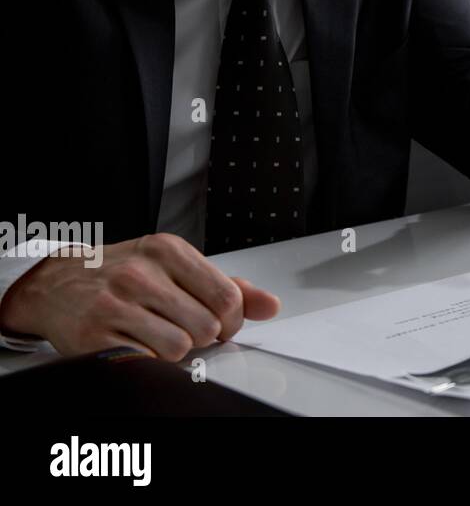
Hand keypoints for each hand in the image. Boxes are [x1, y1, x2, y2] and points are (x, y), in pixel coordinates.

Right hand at [0, 234, 279, 359]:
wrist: (56, 283)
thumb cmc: (122, 273)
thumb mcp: (175, 266)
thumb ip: (226, 284)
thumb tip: (270, 305)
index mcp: (168, 251)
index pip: (227, 295)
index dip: (233, 319)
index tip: (223, 323)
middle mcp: (141, 273)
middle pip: (207, 325)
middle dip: (205, 336)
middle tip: (189, 330)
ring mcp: (115, 304)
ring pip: (180, 347)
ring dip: (176, 350)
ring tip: (160, 335)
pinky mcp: (94, 336)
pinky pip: (147, 362)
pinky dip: (150, 360)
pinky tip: (139, 343)